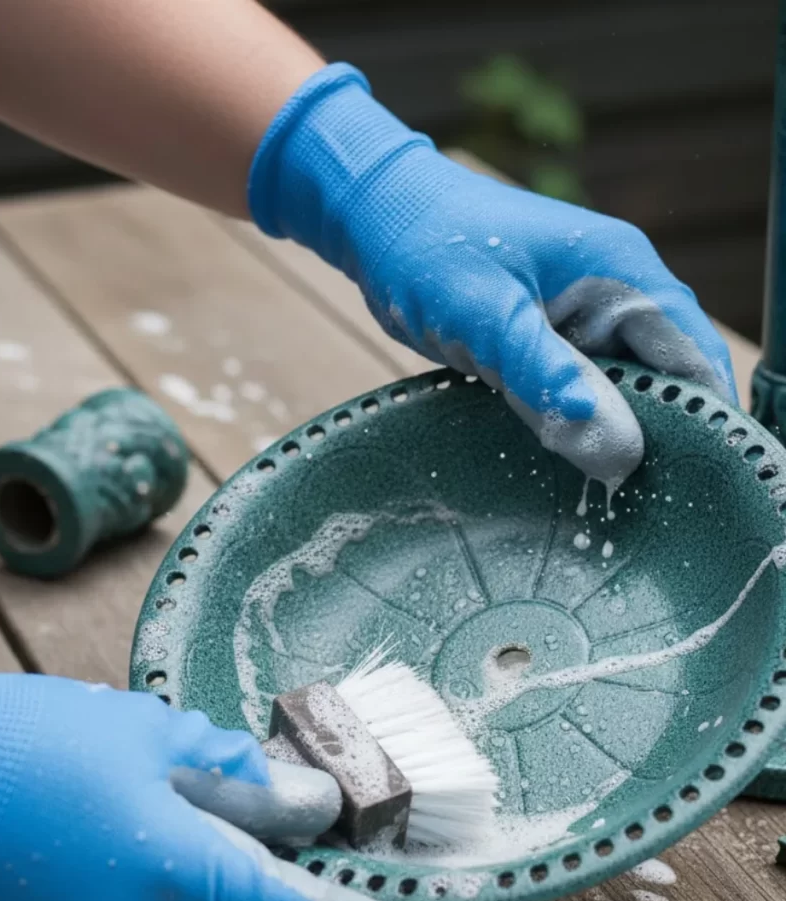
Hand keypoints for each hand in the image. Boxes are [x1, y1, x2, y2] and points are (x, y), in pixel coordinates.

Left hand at [249, 63, 735, 489]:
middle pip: (662, 375)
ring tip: (599, 489)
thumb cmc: (428, 248)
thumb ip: (547, 377)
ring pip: (615, 387)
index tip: (691, 479)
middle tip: (633, 497)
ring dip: (607, 430)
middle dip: (652, 432)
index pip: (692, 350)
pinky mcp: (546, 336)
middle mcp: (612, 291)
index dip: (703, 415)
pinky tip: (559, 456)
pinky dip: (570, 417)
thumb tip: (613, 446)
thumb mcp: (488, 317)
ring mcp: (578, 315)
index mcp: (620, 270)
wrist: (378, 222)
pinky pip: (575, 385)